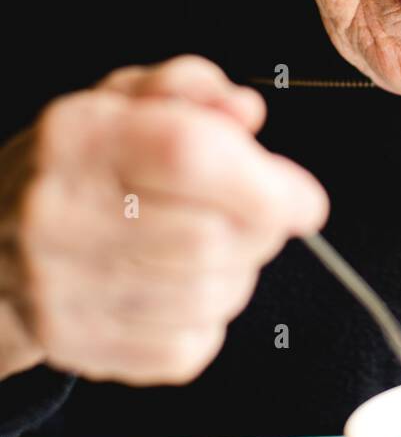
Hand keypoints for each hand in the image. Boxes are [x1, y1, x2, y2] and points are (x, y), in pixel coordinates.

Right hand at [0, 56, 328, 384]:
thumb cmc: (77, 168)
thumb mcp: (123, 101)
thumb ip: (190, 89)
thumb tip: (245, 112)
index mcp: (77, 138)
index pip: (187, 155)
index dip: (263, 182)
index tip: (305, 201)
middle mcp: (59, 213)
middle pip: (209, 237)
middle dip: (259, 231)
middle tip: (256, 218)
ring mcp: (61, 288)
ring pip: (205, 297)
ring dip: (238, 274)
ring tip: (216, 249)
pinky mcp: (76, 346)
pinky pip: (186, 347)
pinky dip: (208, 321)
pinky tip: (185, 290)